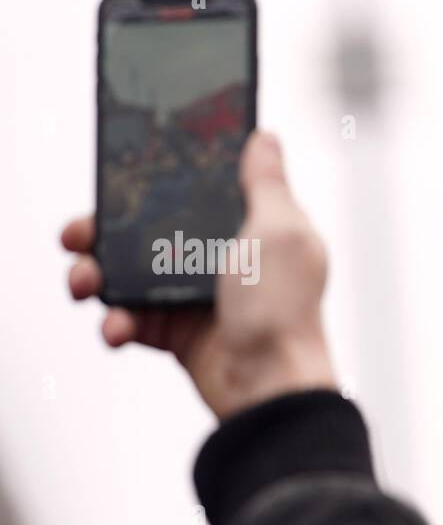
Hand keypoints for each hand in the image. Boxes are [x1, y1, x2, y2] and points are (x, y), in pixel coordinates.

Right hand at [63, 132, 335, 419]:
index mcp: (249, 228)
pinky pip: (132, 318)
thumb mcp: (281, 231)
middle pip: (148, 230)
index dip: (151, 183)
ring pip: (130, 274)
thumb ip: (267, 184)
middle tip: (77, 236)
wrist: (271, 385)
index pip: (192, 192)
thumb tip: (264, 139)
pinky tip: (118, 326)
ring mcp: (197, 296)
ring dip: (96, 276)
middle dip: (103, 231)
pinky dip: (116, 322)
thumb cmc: (284, 308)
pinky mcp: (179, 333)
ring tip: (85, 283)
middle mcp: (221, 259)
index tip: (116, 178)